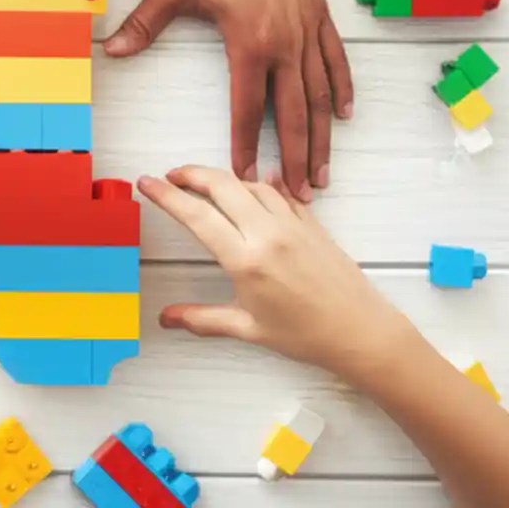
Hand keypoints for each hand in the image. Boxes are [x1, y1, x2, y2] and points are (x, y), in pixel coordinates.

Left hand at [104, 0, 352, 200]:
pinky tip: (345, 113)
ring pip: (320, 91)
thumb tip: (114, 50)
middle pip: (294, 111)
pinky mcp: (318, 9)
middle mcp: (285, 39)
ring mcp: (307, 25)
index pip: (248, 107)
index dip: (248, 146)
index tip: (248, 180)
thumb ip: (145, 23)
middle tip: (299, 197)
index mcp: (249, 40)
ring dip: (323, 135)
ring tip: (323, 172)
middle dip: (296, 157)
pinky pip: (335, 57)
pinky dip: (341, 86)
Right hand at [138, 165, 414, 381]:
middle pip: (222, 185)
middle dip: (191, 174)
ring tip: (205, 186)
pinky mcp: (311, 224)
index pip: (197, 216)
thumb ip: (202, 319)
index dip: (167, 195)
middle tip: (171, 175)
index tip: (147, 183)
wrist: (361, 331)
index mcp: (246, 260)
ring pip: (251, 184)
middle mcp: (268, 234)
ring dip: (224, 179)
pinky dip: (259, 186)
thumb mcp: (248, 328)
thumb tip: (166, 319)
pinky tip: (252, 186)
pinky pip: (280, 194)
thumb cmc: (306, 335)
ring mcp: (293, 225)